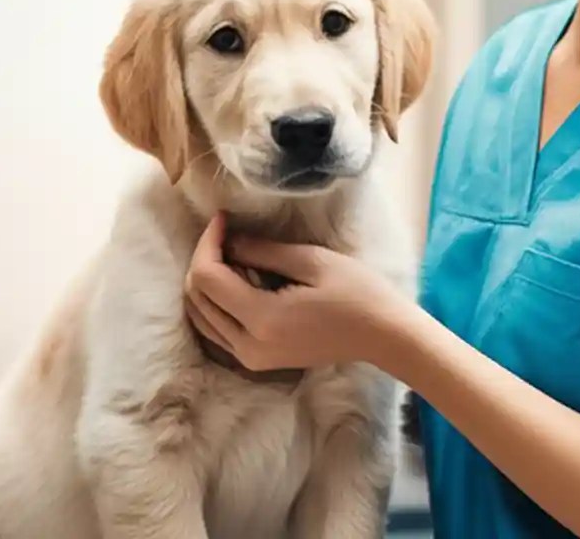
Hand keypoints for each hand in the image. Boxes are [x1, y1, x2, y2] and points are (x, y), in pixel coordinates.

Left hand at [183, 213, 411, 370]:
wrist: (382, 336)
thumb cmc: (357, 293)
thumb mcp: (312, 261)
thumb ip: (263, 252)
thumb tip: (229, 241)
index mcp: (262, 320)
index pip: (208, 278)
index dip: (209, 242)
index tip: (223, 218)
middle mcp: (248, 346)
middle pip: (197, 298)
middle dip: (203, 259)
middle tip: (225, 232)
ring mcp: (251, 358)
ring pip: (200, 316)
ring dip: (204, 282)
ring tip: (228, 253)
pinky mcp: (256, 361)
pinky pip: (215, 331)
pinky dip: (214, 304)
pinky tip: (233, 281)